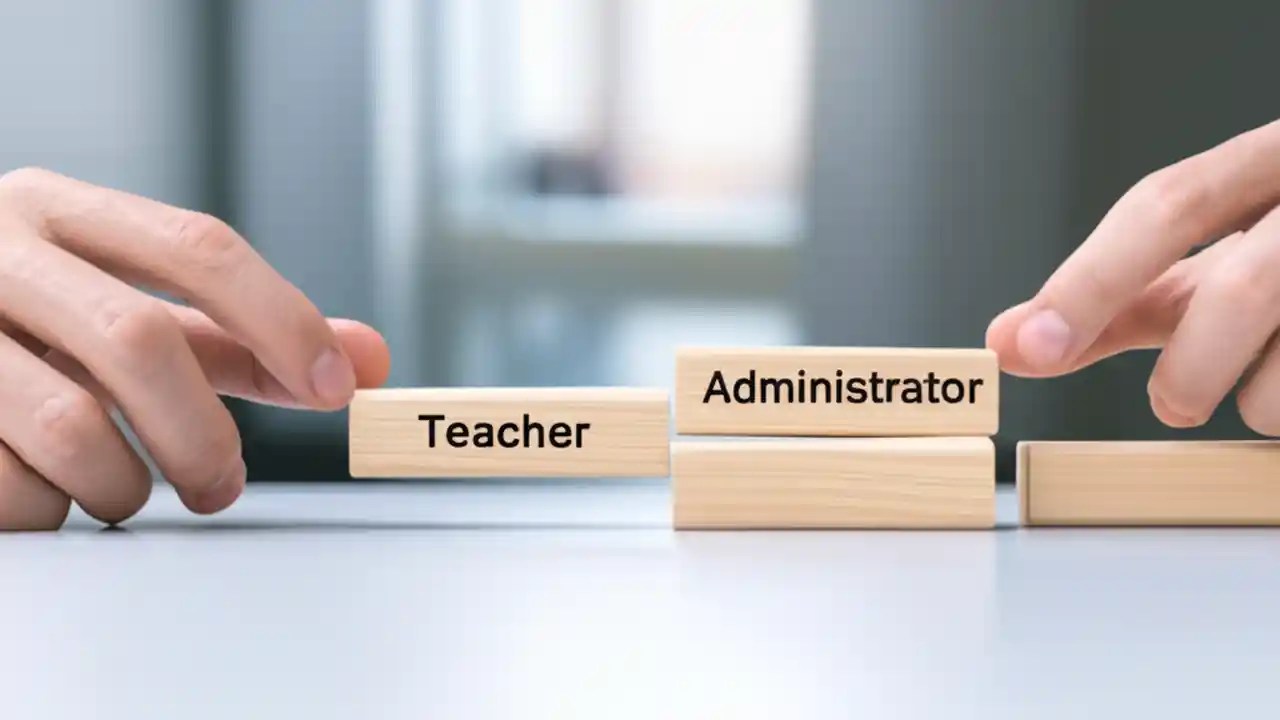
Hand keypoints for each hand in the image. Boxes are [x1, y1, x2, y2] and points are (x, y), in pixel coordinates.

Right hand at [0, 168, 389, 529]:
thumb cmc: (31, 321)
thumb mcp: (126, 302)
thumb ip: (241, 333)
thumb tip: (369, 360)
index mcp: (59, 211)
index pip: (198, 248)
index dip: (282, 320)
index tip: (339, 385)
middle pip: (141, 343)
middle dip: (204, 433)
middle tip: (223, 484)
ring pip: (70, 429)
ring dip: (122, 484)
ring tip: (123, 490)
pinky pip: (5, 487)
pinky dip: (47, 509)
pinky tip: (44, 492)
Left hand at [987, 119, 1279, 433]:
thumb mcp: (1209, 255)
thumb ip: (1113, 297)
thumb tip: (1010, 340)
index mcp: (1269, 160)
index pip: (1165, 206)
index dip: (1089, 281)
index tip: (1024, 347)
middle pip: (1244, 287)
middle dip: (1190, 368)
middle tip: (1171, 403)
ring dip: (1266, 400)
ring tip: (1265, 388)